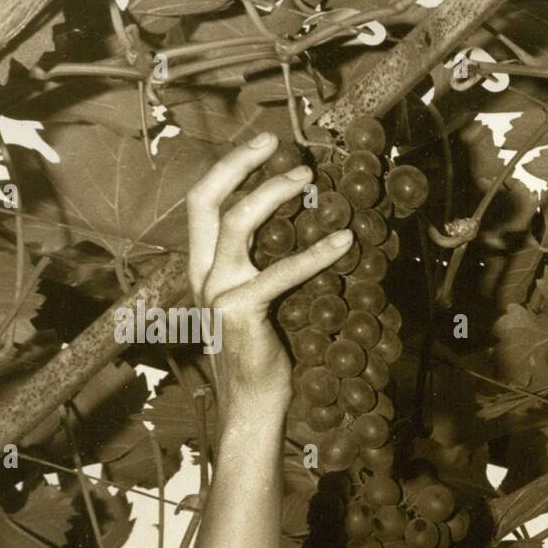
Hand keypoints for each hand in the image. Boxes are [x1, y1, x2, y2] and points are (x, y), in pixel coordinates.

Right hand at [186, 132, 353, 417]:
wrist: (253, 405)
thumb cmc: (263, 355)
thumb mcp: (260, 303)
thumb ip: (267, 268)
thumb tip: (309, 231)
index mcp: (204, 270)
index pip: (203, 206)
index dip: (228, 169)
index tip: (262, 146)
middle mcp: (203, 275)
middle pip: (205, 201)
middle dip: (238, 163)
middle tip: (276, 142)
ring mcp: (217, 292)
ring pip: (238, 223)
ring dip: (274, 193)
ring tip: (308, 180)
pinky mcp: (240, 312)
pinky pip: (280, 272)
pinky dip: (315, 254)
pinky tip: (344, 242)